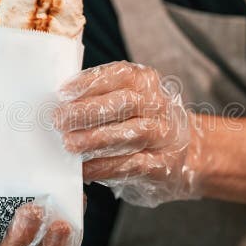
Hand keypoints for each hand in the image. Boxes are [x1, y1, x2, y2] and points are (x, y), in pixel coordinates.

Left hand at [54, 61, 202, 206]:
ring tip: (69, 144)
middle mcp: (159, 106)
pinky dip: (105, 167)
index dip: (91, 82)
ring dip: (96, 138)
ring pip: (131, 133)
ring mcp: (164, 135)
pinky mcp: (163, 165)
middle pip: (125, 103)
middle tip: (59, 120)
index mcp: (147, 82)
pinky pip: (132, 164)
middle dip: (88, 111)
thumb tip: (60, 104)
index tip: (63, 92)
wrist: (185, 154)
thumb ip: (100, 98)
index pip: (121, 75)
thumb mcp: (127, 102)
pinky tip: (85, 169)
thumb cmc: (141, 123)